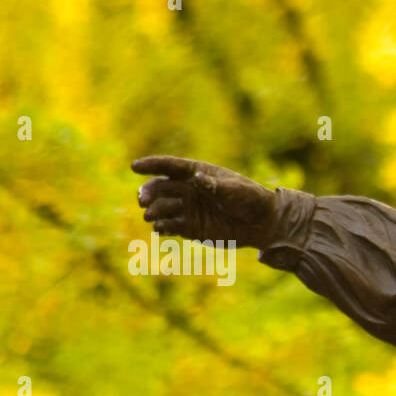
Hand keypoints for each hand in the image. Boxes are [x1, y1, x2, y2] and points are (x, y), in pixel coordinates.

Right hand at [133, 155, 276, 246]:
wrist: (260, 224)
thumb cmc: (250, 199)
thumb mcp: (235, 190)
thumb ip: (215, 186)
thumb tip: (197, 179)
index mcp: (196, 173)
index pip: (169, 166)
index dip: (151, 165)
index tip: (134, 167)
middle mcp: (187, 190)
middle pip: (159, 188)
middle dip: (148, 192)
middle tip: (142, 200)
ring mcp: (187, 209)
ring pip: (161, 208)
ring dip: (153, 211)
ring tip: (151, 216)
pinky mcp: (190, 227)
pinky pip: (170, 226)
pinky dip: (163, 228)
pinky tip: (160, 229)